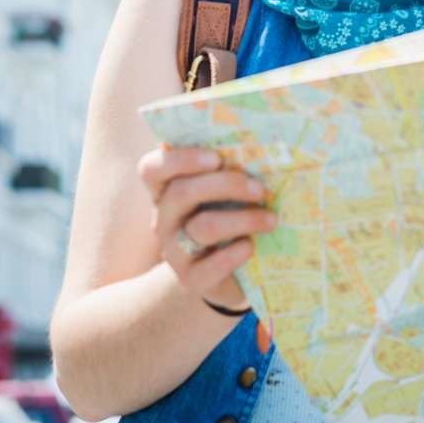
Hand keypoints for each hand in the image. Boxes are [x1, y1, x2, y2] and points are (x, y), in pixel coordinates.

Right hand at [137, 145, 274, 306]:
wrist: (225, 275)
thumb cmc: (228, 217)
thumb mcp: (225, 192)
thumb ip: (230, 167)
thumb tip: (263, 143)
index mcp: (167, 190)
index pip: (151, 168)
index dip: (180, 158)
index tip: (217, 157)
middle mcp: (163, 219)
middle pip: (182, 192)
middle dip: (227, 185)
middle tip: (260, 189)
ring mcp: (174, 250)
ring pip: (204, 226)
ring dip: (244, 219)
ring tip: (271, 219)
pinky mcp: (190, 279)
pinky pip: (213, 264)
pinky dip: (238, 252)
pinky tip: (251, 246)